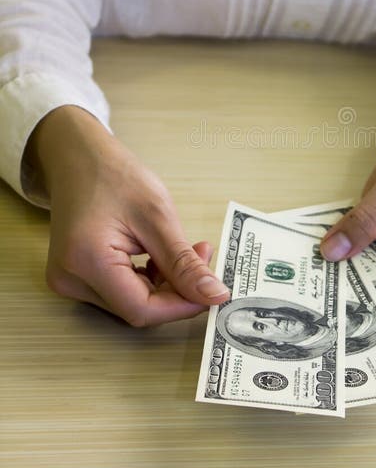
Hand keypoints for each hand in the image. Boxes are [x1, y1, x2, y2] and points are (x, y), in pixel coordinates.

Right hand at [28, 106, 229, 325]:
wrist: (78, 158)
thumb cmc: (113, 175)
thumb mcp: (158, 216)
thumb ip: (183, 263)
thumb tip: (214, 295)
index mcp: (87, 261)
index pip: (142, 309)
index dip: (182, 305)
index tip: (213, 290)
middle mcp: (70, 280)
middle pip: (137, 308)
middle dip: (177, 291)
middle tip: (203, 256)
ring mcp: (70, 281)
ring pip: (132, 303)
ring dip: (165, 285)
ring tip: (185, 250)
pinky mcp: (76, 277)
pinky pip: (121, 292)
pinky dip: (147, 281)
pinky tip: (160, 257)